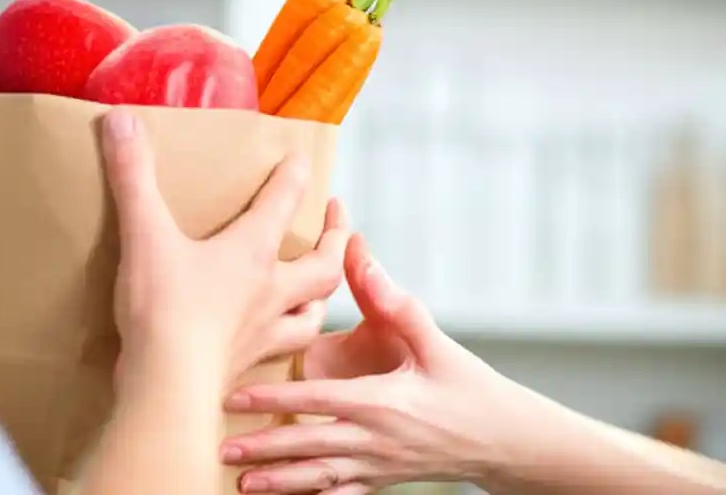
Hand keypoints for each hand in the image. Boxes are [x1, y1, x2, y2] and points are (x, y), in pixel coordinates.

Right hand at [99, 108, 347, 391]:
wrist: (168, 388)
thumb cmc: (164, 308)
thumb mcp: (144, 232)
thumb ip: (133, 176)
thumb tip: (120, 119)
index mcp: (252, 252)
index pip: (283, 202)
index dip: (294, 176)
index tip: (302, 159)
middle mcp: (269, 291)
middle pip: (323, 266)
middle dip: (337, 242)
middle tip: (340, 224)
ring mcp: (262, 334)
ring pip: (311, 316)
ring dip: (321, 299)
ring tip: (320, 289)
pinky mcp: (245, 368)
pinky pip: (281, 356)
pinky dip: (286, 348)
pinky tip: (273, 347)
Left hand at [221, 235, 529, 493]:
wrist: (506, 442)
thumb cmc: (470, 388)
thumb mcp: (437, 342)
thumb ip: (396, 303)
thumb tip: (360, 254)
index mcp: (383, 402)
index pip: (318, 401)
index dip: (276, 399)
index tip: (236, 398)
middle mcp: (375, 439)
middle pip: (309, 445)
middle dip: (263, 447)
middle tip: (220, 446)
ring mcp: (377, 467)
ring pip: (319, 477)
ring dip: (278, 481)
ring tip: (239, 482)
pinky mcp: (381, 482)